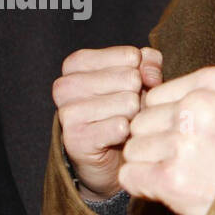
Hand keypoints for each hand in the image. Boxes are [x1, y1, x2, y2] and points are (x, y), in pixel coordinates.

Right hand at [52, 45, 162, 199]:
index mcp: (76, 63)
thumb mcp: (140, 77)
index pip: (130, 56)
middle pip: (130, 78)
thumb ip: (148, 62)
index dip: (142, 74)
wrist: (111, 159)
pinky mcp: (75, 139)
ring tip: (123, 123)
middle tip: (126, 111)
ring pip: (128, 102)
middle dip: (138, 96)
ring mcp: (67, 113)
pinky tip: (118, 139)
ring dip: (134, 117)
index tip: (132, 89)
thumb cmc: (124, 111)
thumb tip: (149, 74)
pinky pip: (120, 127)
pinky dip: (127, 134)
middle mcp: (65, 85)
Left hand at [117, 66, 214, 214]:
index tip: (191, 139)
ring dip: (149, 166)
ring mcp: (184, 142)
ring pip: (132, 148)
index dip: (165, 121)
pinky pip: (129, 175)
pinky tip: (170, 191)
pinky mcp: (171, 178)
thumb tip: (142, 100)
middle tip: (187, 163)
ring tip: (185, 177)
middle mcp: (198, 106)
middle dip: (155, 144)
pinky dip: (142, 187)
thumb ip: (196, 98)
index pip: (155, 96)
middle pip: (140, 121)